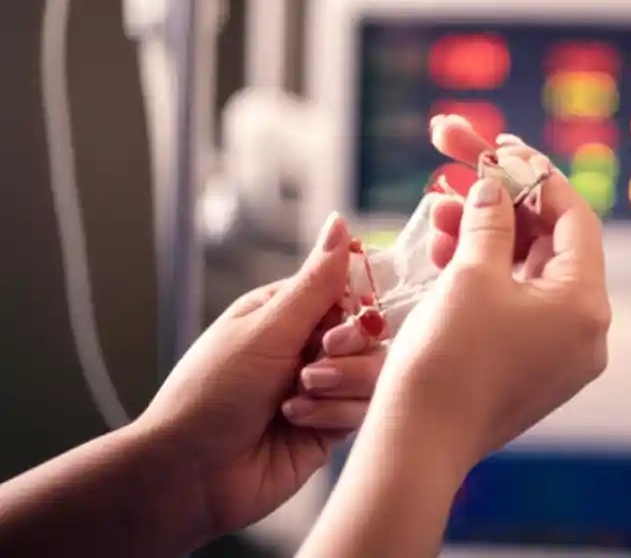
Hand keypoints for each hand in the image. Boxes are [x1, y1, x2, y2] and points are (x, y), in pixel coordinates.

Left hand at [135, 214, 382, 536]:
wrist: (191, 473)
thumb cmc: (211, 394)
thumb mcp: (266, 328)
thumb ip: (316, 282)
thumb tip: (340, 222)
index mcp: (288, 312)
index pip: (350, 291)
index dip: (357, 305)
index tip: (338, 323)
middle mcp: (309, 346)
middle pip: (370, 333)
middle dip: (346, 350)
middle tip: (311, 363)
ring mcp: (324, 387)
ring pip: (373, 372)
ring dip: (338, 384)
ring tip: (297, 398)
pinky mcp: (332, 426)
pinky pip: (364, 409)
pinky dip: (333, 414)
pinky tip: (296, 421)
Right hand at [374, 120, 611, 468]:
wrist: (416, 445)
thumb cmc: (449, 360)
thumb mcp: (471, 276)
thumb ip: (492, 221)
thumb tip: (498, 186)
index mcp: (586, 306)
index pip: (574, 218)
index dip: (536, 176)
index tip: (502, 147)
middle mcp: (583, 332)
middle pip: (548, 244)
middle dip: (499, 206)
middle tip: (456, 172)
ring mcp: (557, 354)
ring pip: (524, 274)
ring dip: (483, 238)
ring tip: (438, 215)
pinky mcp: (527, 368)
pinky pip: (511, 306)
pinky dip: (481, 277)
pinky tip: (442, 254)